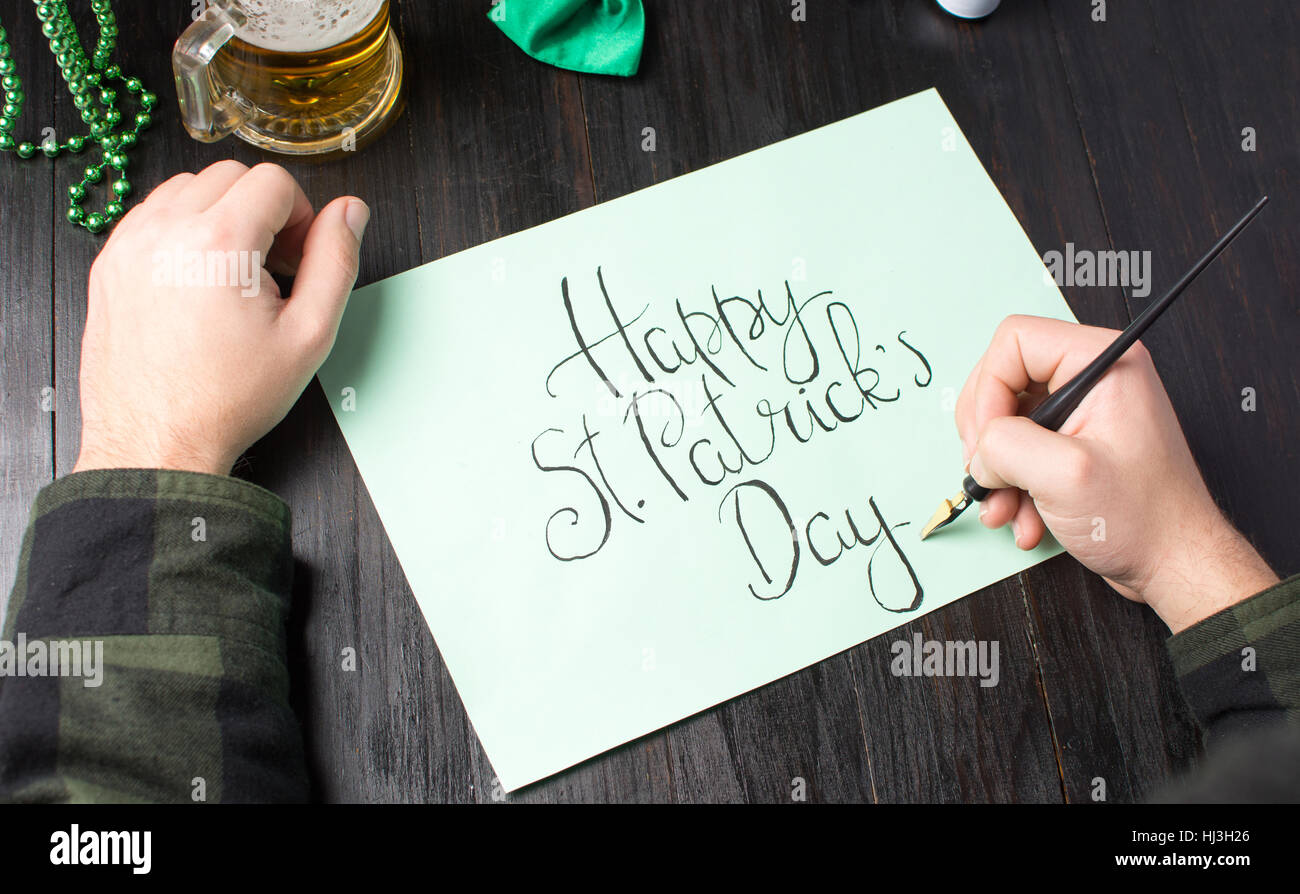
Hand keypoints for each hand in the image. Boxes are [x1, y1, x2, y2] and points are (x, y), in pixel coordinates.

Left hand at [74, 160, 368, 476]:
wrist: (156, 442)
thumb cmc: (228, 399)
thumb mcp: (308, 335)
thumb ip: (336, 262)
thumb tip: (349, 212)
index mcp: (218, 243)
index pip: (273, 182)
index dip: (301, 215)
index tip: (299, 258)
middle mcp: (165, 232)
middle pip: (230, 175)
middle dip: (262, 209)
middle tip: (274, 265)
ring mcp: (129, 245)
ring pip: (187, 188)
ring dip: (221, 213)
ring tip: (237, 272)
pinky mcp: (109, 264)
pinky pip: (152, 215)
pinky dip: (183, 230)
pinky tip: (201, 278)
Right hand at [955, 315, 1277, 632]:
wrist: (1174, 564)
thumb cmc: (1146, 518)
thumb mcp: (1064, 476)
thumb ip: (1005, 446)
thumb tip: (979, 450)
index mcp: (1102, 362)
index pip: (1014, 341)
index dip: (989, 390)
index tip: (988, 441)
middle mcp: (1094, 378)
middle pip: (1002, 379)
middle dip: (987, 436)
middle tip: (986, 471)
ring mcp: (1084, 412)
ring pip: (1006, 421)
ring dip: (996, 470)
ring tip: (1005, 507)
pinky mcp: (1075, 443)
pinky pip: (1020, 450)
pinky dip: (1012, 486)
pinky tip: (1024, 516)